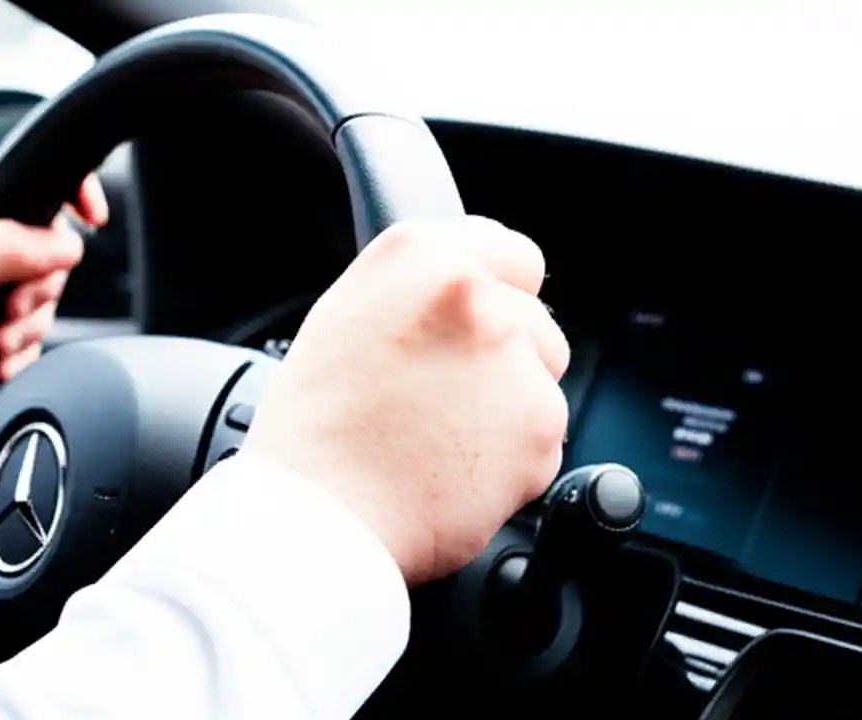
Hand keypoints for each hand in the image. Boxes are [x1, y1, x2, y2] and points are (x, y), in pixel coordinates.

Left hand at [0, 151, 105, 524]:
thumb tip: (67, 245)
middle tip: (10, 309)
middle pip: (42, 238)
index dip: (64, 189)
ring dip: (29, 322)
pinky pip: (29, 322)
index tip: (93, 220)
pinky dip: (22, 345)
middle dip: (39, 284)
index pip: (20, 169)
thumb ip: (2, 249)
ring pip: (40, 284)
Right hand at [243, 217, 569, 583]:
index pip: (512, 255)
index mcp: (421, 256)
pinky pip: (544, 442)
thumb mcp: (349, 320)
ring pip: (543, 382)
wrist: (319, 515)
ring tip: (441, 441)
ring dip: (511, 412)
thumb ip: (419, 293)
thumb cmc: (316, 429)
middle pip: (537, 322)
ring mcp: (513, 357)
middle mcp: (475, 294)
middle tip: (445, 401)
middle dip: (508, 359)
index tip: (486, 328)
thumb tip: (469, 291)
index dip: (501, 295)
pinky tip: (455, 473)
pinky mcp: (540, 423)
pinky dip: (512, 465)